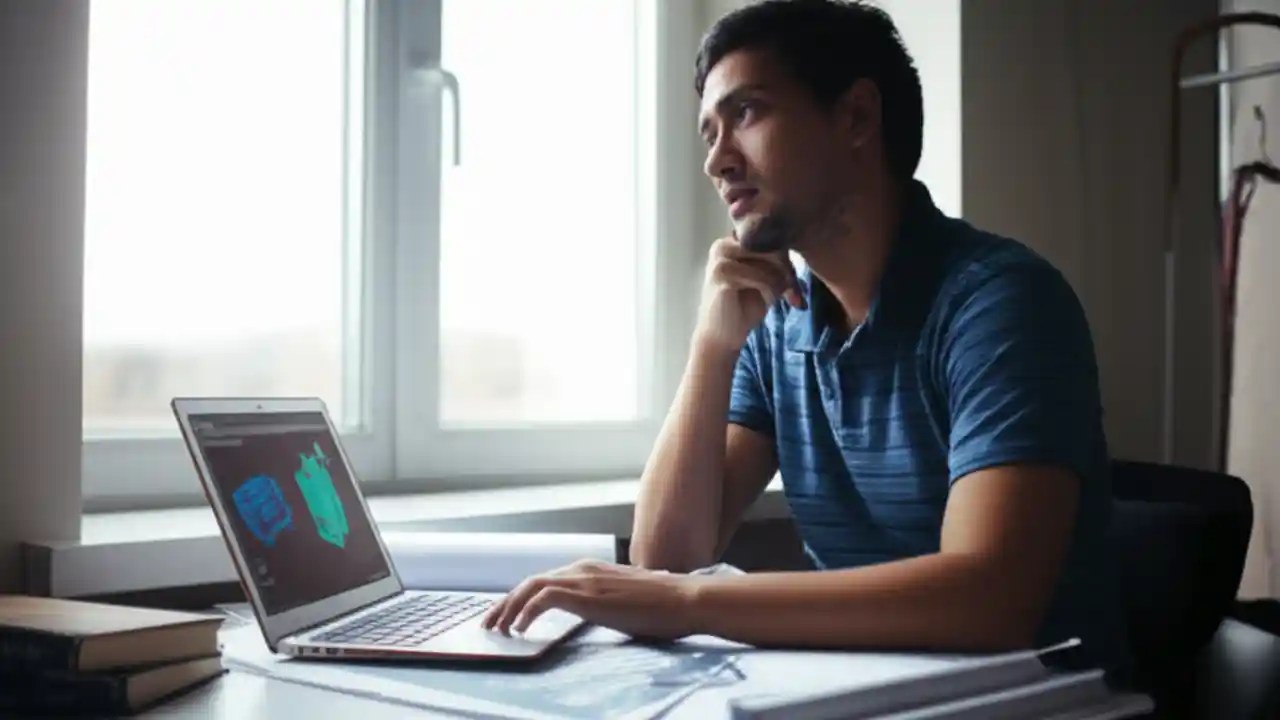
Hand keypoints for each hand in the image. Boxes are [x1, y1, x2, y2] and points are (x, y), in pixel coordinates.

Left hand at [481, 560, 701, 640]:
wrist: (683, 599)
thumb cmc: (662, 604)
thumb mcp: (624, 599)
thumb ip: (605, 600)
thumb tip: (599, 610)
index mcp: (589, 568)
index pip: (543, 581)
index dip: (519, 599)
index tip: (506, 618)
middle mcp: (581, 568)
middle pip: (530, 581)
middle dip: (504, 603)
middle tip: (489, 624)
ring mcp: (584, 579)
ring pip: (530, 586)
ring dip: (508, 609)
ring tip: (497, 630)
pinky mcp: (588, 594)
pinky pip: (544, 598)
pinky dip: (527, 612)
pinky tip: (520, 629)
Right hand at [694, 235, 804, 354]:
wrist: (720, 337)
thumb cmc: (744, 308)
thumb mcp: (766, 279)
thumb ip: (777, 261)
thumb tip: (801, 245)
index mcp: (732, 242)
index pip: (770, 236)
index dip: (786, 258)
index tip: (794, 284)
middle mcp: (723, 244)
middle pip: (771, 245)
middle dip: (788, 271)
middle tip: (794, 293)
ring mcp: (720, 258)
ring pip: (770, 259)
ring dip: (782, 281)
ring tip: (783, 298)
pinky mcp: (722, 274)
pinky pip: (762, 276)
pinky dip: (772, 290)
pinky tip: (770, 302)